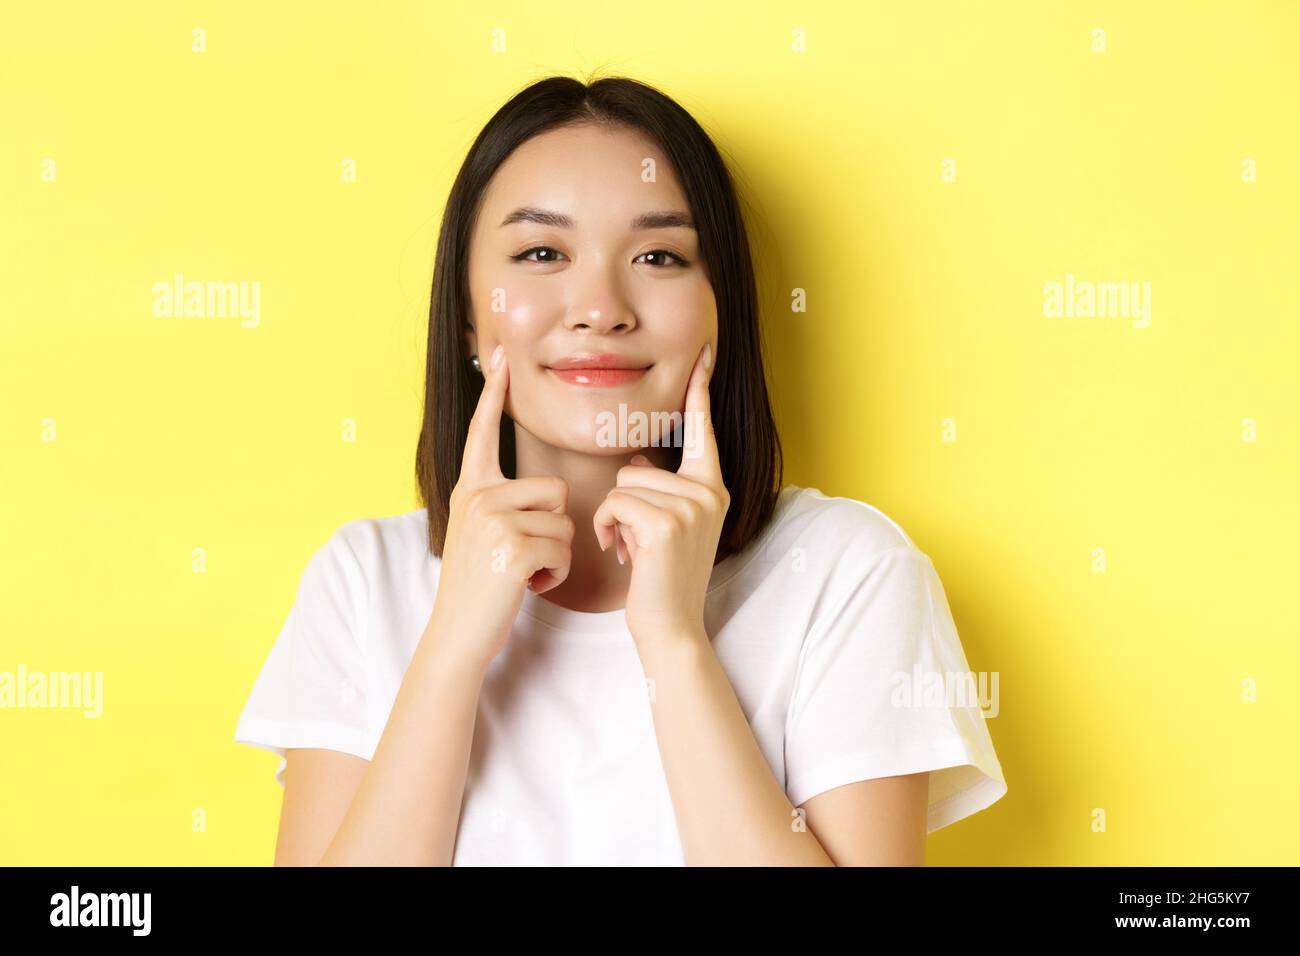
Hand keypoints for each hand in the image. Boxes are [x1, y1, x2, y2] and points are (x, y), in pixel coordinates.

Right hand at [430, 345, 574, 668]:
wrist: (457, 634)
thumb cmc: (479, 588)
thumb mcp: (481, 535)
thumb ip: (502, 505)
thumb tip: (545, 494)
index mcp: (470, 489)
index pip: (484, 433)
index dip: (494, 395)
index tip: (502, 358)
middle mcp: (478, 497)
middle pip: (553, 490)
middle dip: (552, 530)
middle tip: (521, 560)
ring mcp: (493, 521)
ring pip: (563, 522)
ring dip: (556, 555)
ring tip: (523, 574)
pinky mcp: (514, 547)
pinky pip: (563, 548)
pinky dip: (555, 575)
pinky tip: (529, 587)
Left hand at [593, 343, 729, 644]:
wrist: (669, 627)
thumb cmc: (660, 579)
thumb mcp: (665, 527)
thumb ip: (659, 489)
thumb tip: (638, 457)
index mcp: (711, 489)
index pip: (702, 431)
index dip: (699, 390)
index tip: (702, 350)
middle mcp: (709, 493)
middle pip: (638, 464)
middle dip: (623, 504)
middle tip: (636, 542)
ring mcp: (692, 506)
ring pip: (623, 483)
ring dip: (613, 519)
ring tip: (632, 550)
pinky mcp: (667, 522)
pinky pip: (615, 502)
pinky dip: (607, 528)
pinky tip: (623, 554)